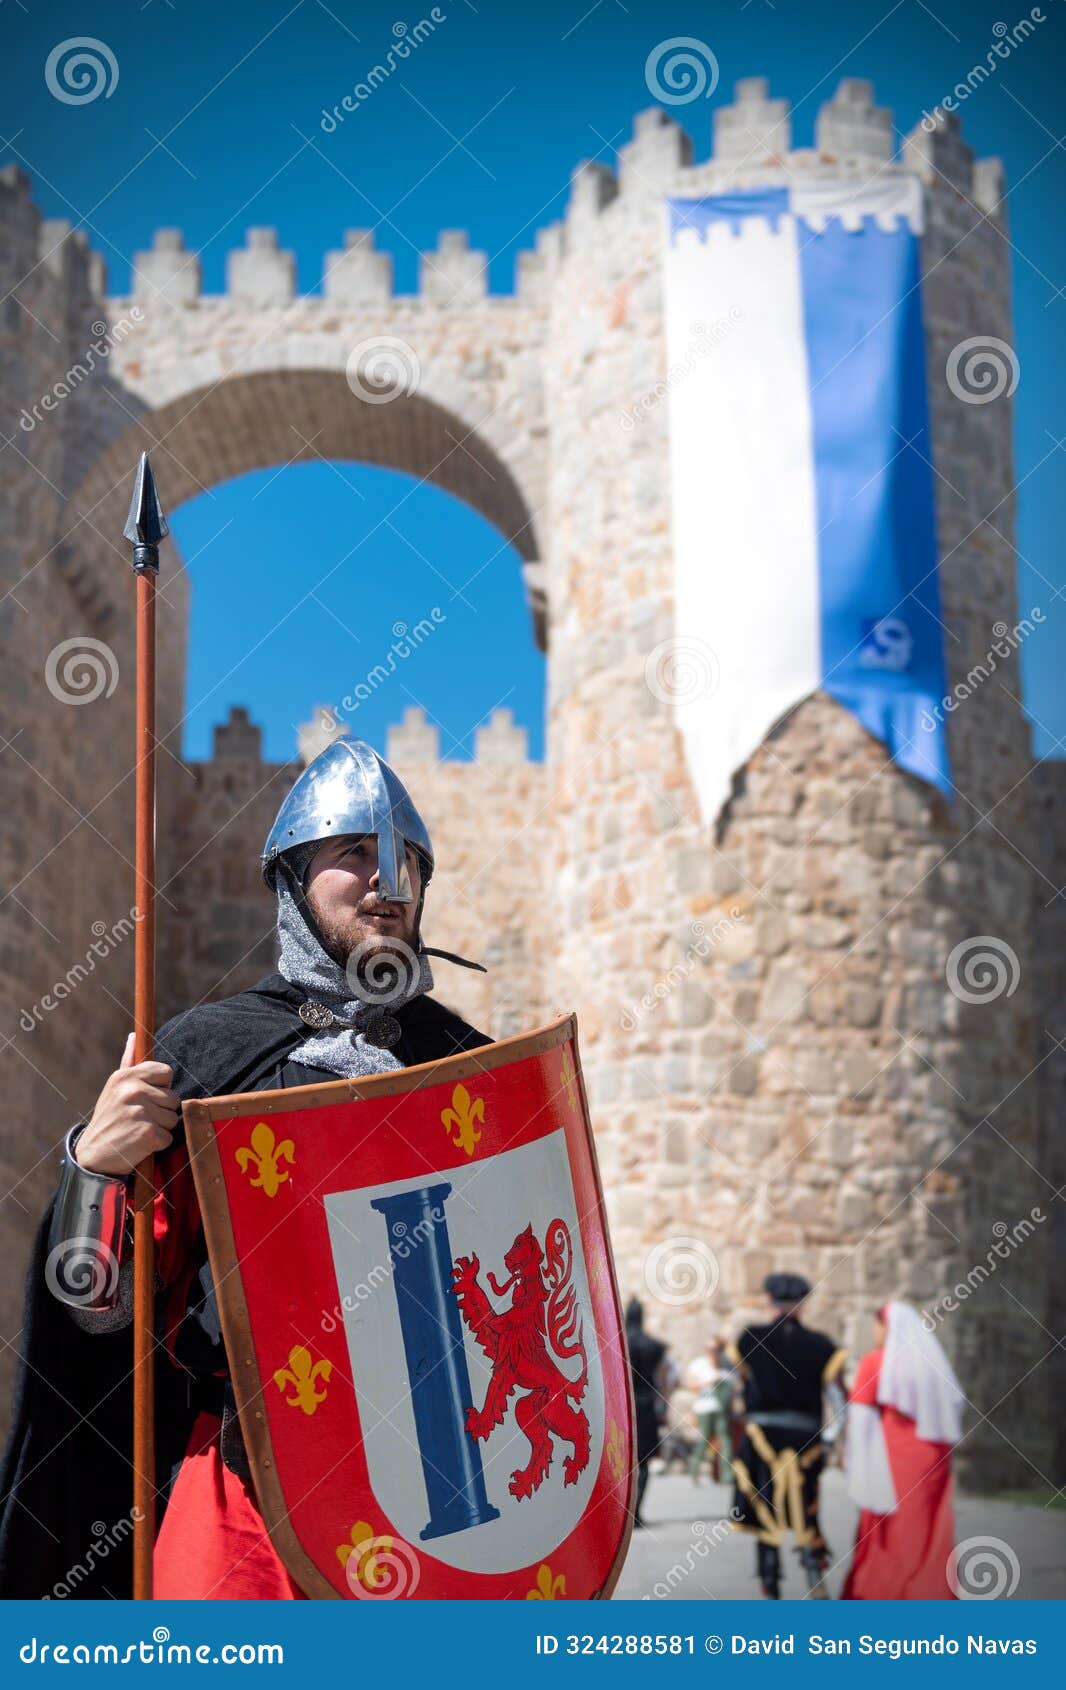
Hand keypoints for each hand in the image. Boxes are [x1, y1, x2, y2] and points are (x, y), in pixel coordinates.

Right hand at [74, 1032, 178, 1175]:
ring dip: (159, 1128)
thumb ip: (129, 1061)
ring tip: (137, 1129)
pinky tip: (138, 1143)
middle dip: (161, 1111)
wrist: (93, 1156)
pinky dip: (157, 1144)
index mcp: (126, 1076)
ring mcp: (140, 1111)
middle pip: (173, 1098)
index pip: (166, 1072)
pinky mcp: (146, 1133)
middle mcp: (132, 1090)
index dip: (161, 1087)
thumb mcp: (115, 1087)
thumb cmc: (110, 1118)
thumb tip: (135, 1035)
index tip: (147, 1097)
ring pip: (172, 1119)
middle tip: (138, 1118)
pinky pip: (168, 1137)